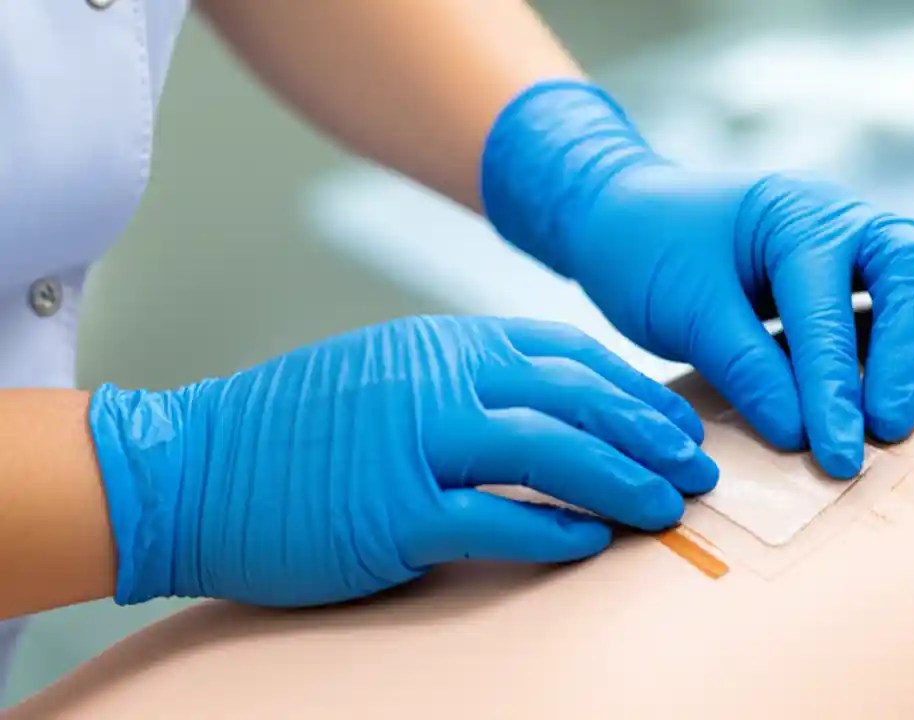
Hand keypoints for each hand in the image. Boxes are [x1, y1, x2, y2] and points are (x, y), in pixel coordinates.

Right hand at [89, 316, 714, 607]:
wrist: (192, 466)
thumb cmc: (298, 425)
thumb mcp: (390, 370)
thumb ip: (468, 378)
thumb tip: (555, 406)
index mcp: (443, 342)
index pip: (567, 355)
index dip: (633, 391)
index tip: (676, 423)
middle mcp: (438, 381)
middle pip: (575, 399)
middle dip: (649, 435)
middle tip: (698, 468)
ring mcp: (416, 443)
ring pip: (551, 453)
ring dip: (622, 480)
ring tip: (668, 506)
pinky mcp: (393, 512)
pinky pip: (497, 518)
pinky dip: (553, 531)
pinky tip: (593, 541)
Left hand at [483, 82, 913, 477]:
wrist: (628, 216)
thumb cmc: (649, 257)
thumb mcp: (684, 314)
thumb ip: (747, 369)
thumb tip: (805, 436)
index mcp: (789, 214)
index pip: (828, 308)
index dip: (835, 387)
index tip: (838, 455)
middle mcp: (839, 213)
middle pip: (913, 266)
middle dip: (907, 355)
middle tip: (887, 430)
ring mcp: (860, 230)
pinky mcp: (866, 260)